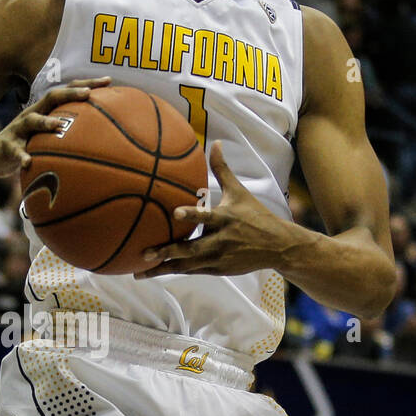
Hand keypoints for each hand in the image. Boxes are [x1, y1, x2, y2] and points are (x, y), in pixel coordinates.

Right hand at [0, 78, 110, 179]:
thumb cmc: (28, 146)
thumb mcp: (47, 137)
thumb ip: (68, 133)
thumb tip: (102, 138)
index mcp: (45, 111)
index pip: (67, 91)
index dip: (87, 84)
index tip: (109, 81)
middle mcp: (32, 114)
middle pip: (52, 97)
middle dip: (70, 93)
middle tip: (88, 94)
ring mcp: (19, 129)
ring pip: (32, 120)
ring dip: (46, 122)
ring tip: (58, 125)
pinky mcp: (8, 146)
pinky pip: (16, 151)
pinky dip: (22, 156)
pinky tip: (28, 163)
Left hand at [136, 141, 296, 278]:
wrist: (277, 246)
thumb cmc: (255, 215)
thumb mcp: (239, 192)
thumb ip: (222, 169)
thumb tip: (215, 142)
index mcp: (225, 219)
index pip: (207, 216)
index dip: (192, 215)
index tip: (175, 212)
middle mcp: (221, 240)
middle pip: (192, 249)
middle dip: (168, 251)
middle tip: (145, 252)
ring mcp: (218, 258)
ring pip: (187, 265)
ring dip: (162, 268)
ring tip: (138, 272)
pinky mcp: (217, 270)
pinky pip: (191, 271)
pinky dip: (172, 271)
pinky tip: (151, 273)